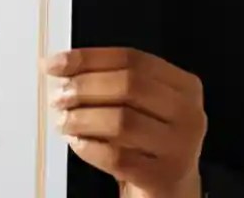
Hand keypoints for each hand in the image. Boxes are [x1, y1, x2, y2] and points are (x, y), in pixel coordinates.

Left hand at [43, 48, 205, 197]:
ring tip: (65, 122)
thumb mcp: (138, 105)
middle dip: (84, 87)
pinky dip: (89, 148)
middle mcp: (188, 113)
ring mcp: (179, 147)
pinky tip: (78, 143)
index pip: (132, 58)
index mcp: (184, 86)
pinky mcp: (163, 177)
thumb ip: (108, 80)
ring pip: (122, 121)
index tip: (55, 63)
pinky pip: (117, 157)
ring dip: (83, 119)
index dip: (88, 58)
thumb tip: (62, 65)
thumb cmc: (147, 142)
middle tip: (58, 96)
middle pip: (129, 85)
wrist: (169, 190)